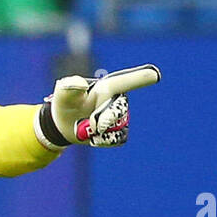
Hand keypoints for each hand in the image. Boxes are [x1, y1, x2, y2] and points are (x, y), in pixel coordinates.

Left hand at [36, 65, 161, 148]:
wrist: (64, 124)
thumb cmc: (65, 104)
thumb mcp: (61, 95)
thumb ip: (67, 87)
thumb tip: (79, 84)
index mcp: (107, 87)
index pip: (125, 81)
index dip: (141, 77)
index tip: (155, 74)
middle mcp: (118, 100)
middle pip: (119, 111)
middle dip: (104, 118)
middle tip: (90, 121)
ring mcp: (121, 117)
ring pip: (117, 127)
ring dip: (99, 132)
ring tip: (86, 127)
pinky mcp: (119, 132)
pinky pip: (115, 140)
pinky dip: (101, 141)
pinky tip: (93, 137)